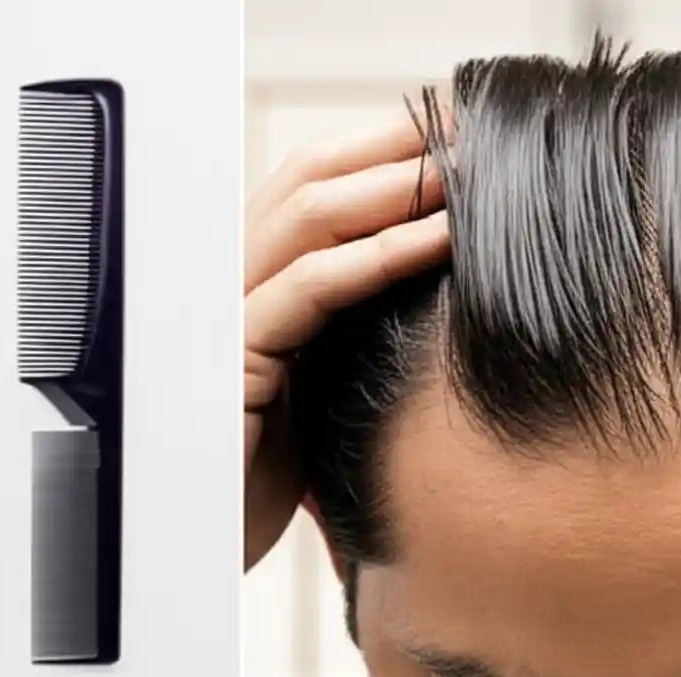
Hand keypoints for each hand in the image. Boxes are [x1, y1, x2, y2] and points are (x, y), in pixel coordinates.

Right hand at [244, 113, 448, 570]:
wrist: (208, 545)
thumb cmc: (269, 470)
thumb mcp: (324, 380)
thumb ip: (355, 327)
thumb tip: (441, 290)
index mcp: (252, 277)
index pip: (313, 183)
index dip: (382, 147)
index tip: (457, 132)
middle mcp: (232, 279)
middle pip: (307, 175)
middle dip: (395, 143)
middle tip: (472, 128)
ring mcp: (225, 312)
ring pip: (306, 214)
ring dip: (396, 184)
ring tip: (469, 169)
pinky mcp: (231, 357)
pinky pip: (306, 287)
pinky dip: (378, 255)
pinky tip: (438, 239)